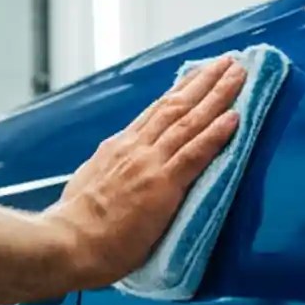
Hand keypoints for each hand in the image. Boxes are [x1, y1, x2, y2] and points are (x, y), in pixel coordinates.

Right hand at [44, 55, 246, 285]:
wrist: (65, 243)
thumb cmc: (76, 225)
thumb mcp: (91, 182)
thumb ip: (111, 169)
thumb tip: (121, 168)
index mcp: (119, 147)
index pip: (157, 111)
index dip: (182, 91)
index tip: (199, 74)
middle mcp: (136, 147)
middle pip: (177, 105)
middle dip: (205, 81)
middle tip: (229, 61)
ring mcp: (150, 164)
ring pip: (190, 121)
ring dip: (218, 96)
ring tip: (239, 75)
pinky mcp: (162, 185)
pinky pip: (195, 153)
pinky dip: (216, 133)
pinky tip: (234, 117)